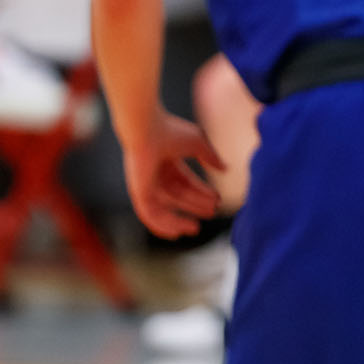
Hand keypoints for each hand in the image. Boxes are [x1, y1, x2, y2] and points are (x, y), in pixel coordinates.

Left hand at [123, 111, 223, 238]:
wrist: (146, 130)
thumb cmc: (169, 131)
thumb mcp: (197, 143)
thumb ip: (210, 156)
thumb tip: (225, 168)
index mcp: (166, 162)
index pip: (186, 182)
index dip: (201, 192)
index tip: (217, 200)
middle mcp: (154, 174)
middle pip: (178, 196)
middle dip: (195, 205)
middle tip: (212, 212)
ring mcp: (145, 184)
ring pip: (163, 208)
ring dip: (178, 219)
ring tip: (194, 229)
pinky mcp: (138, 192)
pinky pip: (149, 214)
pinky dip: (161, 225)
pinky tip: (175, 233)